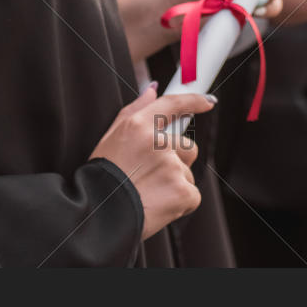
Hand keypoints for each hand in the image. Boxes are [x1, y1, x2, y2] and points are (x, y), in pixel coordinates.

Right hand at [90, 84, 213, 239]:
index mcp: (138, 126)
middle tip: (152, 175)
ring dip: (175, 183)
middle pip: (187, 147)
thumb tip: (152, 90)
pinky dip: (180, 202)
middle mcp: (157, 143)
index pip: (172, 105)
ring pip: (187, 173)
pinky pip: (193, 195)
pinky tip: (158, 206)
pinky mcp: (183, 192)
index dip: (193, 100)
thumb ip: (134, 110)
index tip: (207, 102)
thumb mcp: (110, 139)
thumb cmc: (102, 177)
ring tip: (149, 193)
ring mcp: (172, 168)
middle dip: (177, 161)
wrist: (99, 216)